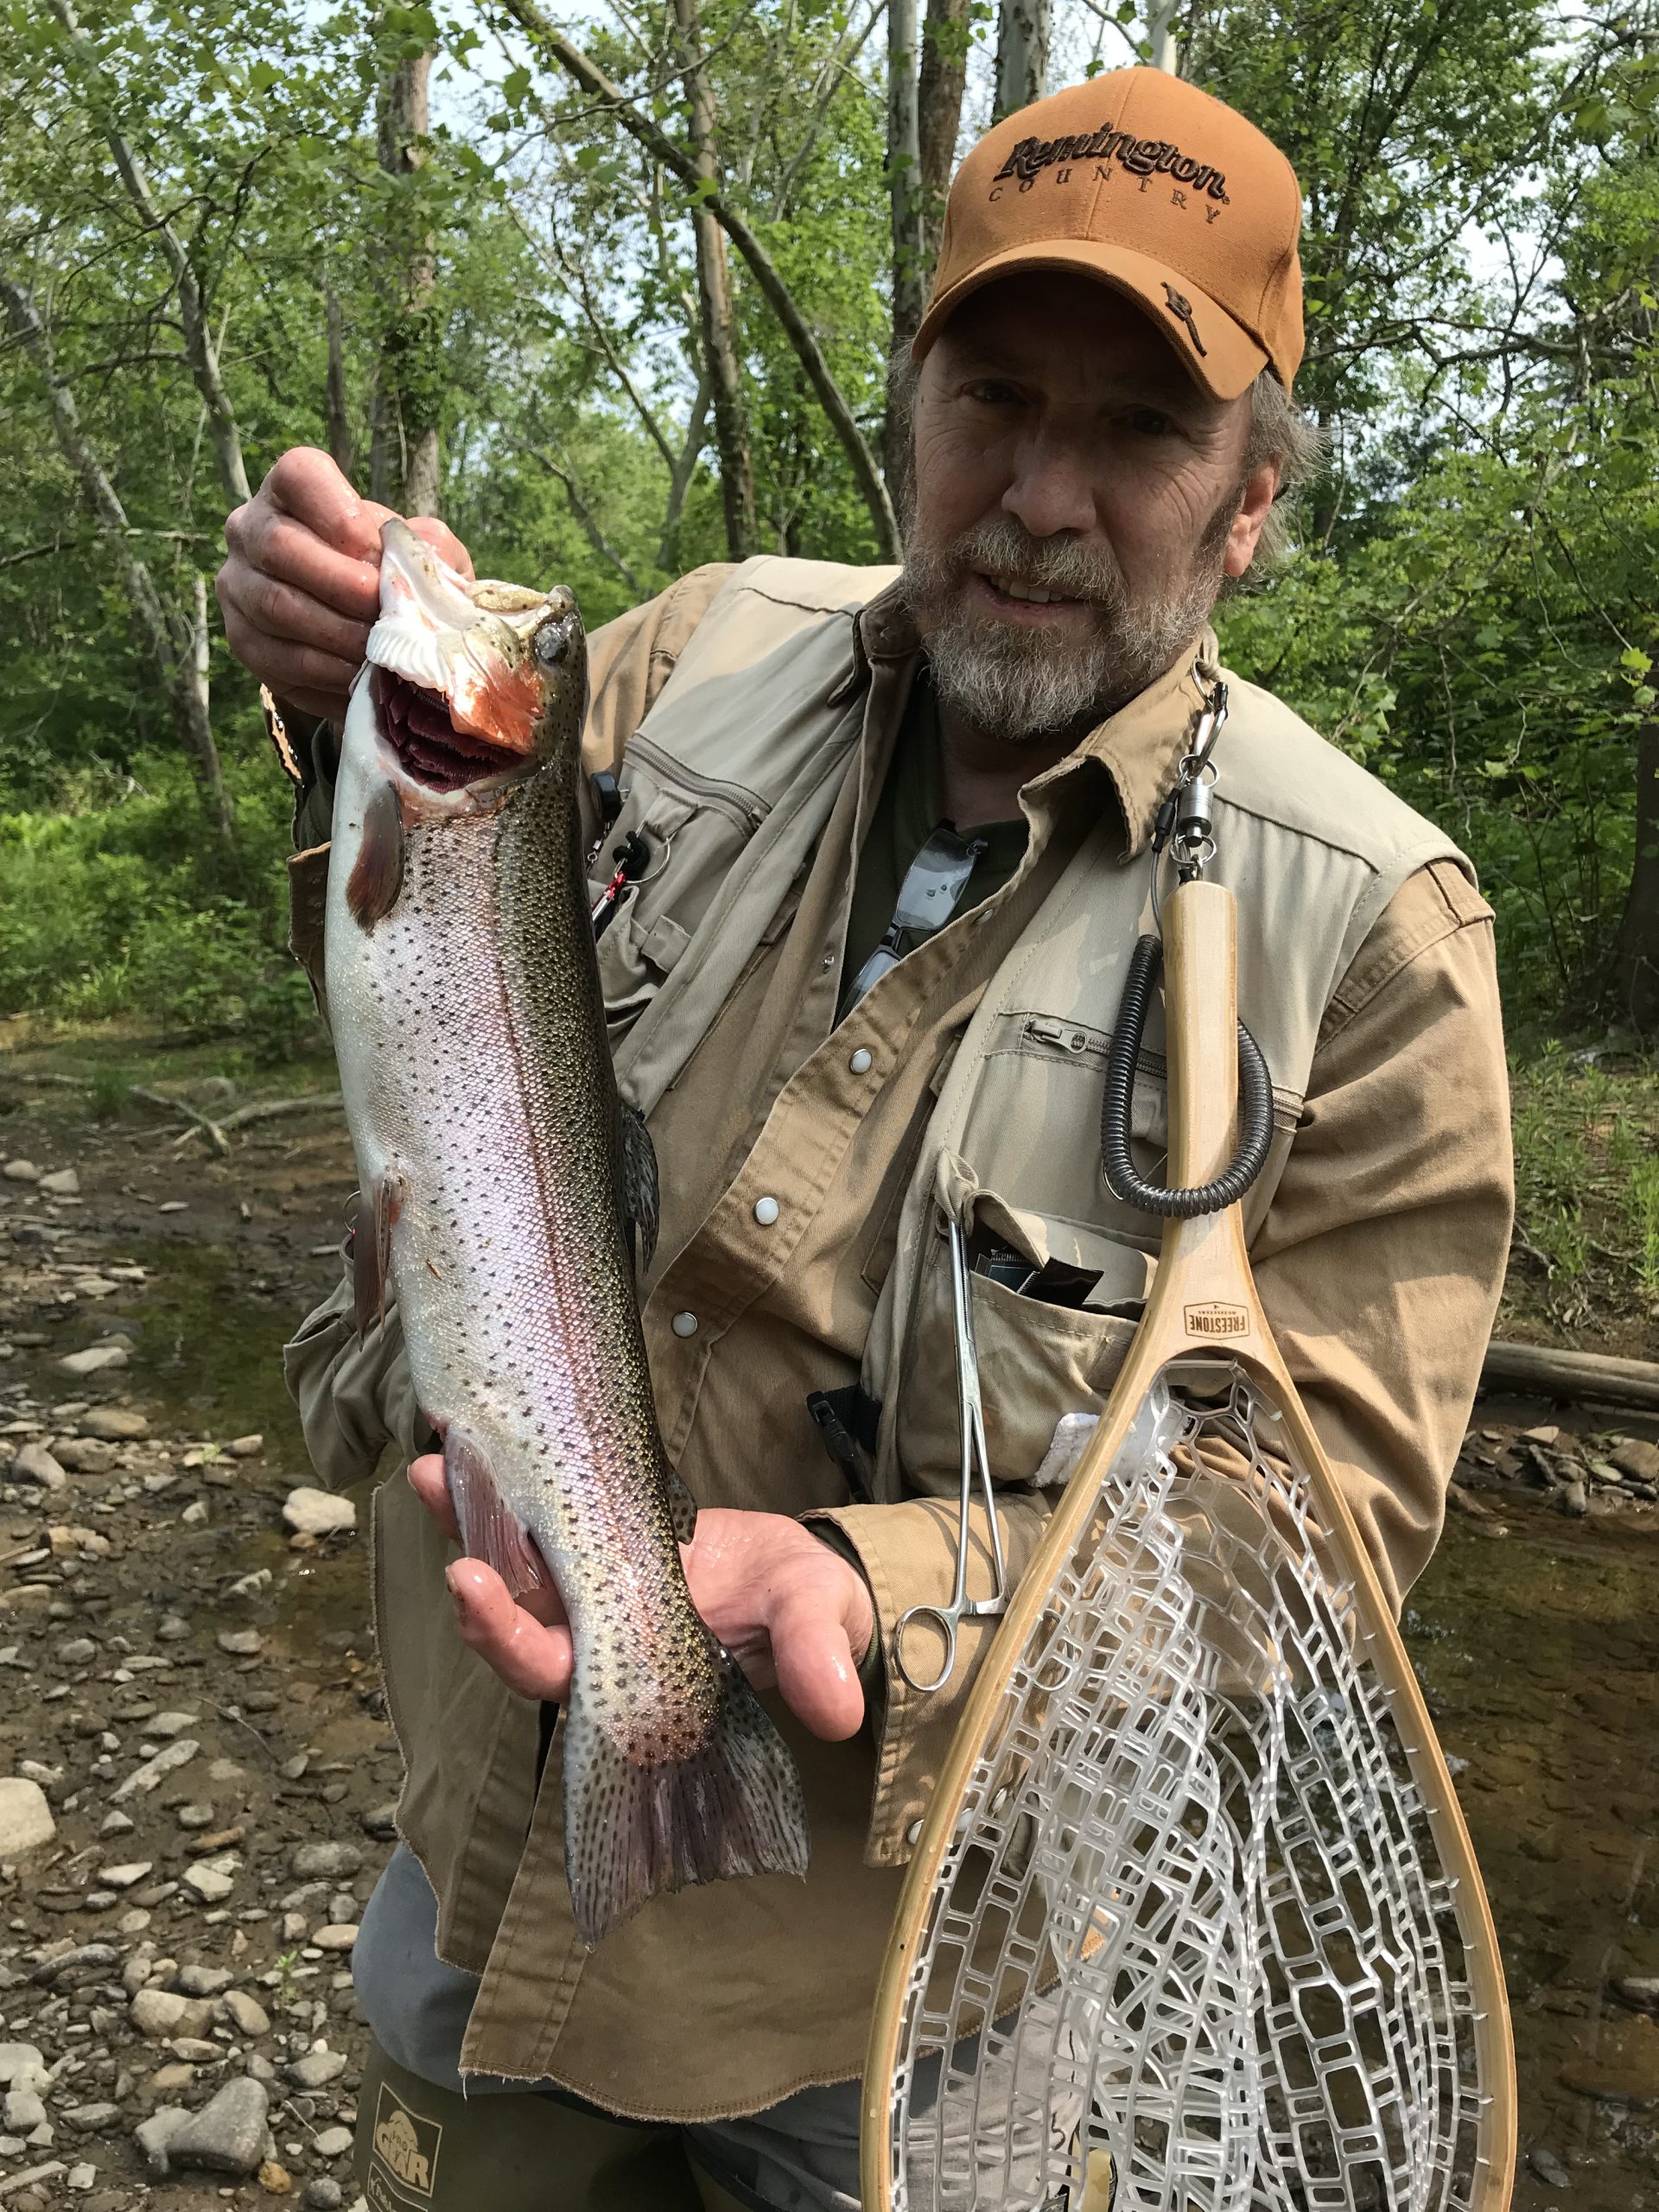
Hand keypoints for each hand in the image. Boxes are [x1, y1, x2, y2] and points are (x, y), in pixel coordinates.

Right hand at [216, 447, 473, 721]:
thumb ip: (427, 546)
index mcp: (291, 489)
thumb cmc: (391, 576)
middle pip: (278, 546)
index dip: (338, 514)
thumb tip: (422, 556)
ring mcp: (238, 585)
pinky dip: (327, 670)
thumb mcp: (420, 552)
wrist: (366, 631)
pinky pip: (278, 657)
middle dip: (340, 584)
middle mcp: (250, 528)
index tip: (376, 550)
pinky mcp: (242, 639)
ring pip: (277, 606)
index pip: (299, 476)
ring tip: (381, 649)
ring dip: (338, 634)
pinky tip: (360, 675)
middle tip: (383, 611)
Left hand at [408, 1455, 874, 1740]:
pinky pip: (538, 1520)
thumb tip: (839, 1709)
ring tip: (435, 1457)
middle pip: (507, 1612)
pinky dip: (506, 1489)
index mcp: (631, 1672)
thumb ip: (812, 1657)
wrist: (804, 1587)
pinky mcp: (594, 1539)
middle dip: (463, 1555)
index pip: (552, 1670)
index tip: (470, 1586)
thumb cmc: (805, 1613)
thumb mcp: (817, 1621)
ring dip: (468, 1514)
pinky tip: (476, 1444)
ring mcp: (587, 1588)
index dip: (504, 1636)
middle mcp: (593, 1635)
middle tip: (432, 1486)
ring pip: (510, 1564)